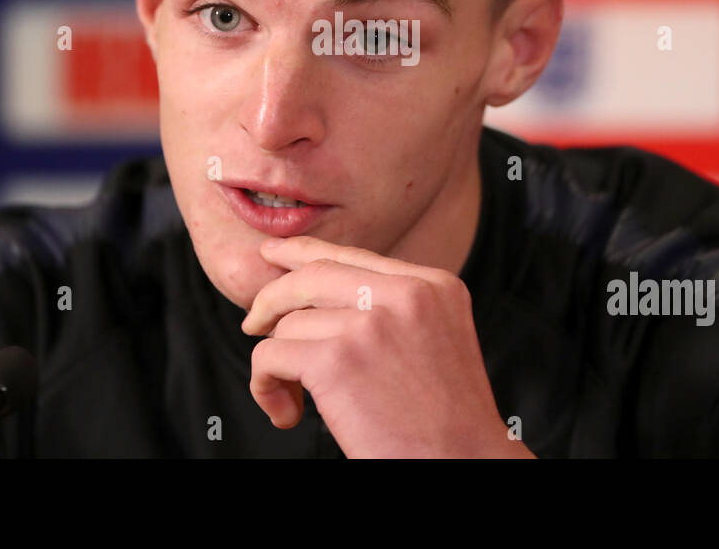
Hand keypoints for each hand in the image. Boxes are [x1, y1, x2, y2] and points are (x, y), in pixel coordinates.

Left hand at [240, 235, 533, 457]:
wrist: (465, 465)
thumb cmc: (447, 423)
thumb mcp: (437, 339)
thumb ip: (392, 308)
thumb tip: (317, 292)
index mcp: (433, 285)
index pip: (351, 256)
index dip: (302, 253)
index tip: (273, 255)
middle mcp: (405, 294)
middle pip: (312, 276)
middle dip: (271, 298)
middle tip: (253, 324)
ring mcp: (370, 324)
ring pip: (288, 323)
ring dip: (277, 363)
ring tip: (294, 398)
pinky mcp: (337, 360)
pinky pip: (271, 356)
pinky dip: (265, 385)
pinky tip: (285, 411)